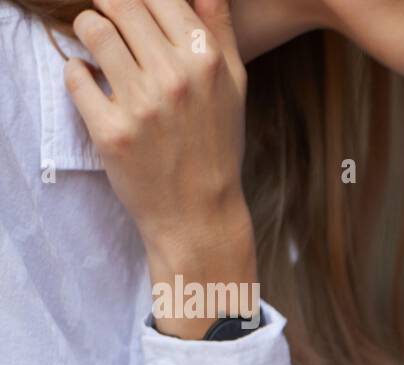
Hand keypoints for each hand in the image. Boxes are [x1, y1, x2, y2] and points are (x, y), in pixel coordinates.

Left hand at [65, 0, 254, 335]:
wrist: (200, 212)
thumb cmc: (217, 145)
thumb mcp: (235, 85)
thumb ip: (219, 29)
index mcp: (206, 61)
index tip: (132, 9)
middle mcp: (174, 77)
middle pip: (120, 4)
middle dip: (109, 7)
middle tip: (111, 22)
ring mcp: (140, 104)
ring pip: (92, 30)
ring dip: (88, 30)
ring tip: (97, 45)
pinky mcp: (110, 129)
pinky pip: (75, 75)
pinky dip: (78, 73)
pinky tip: (93, 83)